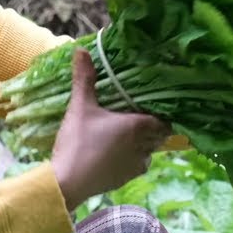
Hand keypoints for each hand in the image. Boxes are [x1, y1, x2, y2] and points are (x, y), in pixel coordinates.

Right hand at [51, 48, 170, 208]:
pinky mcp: (126, 179)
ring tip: (127, 134)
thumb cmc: (78, 142)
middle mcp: (144, 146)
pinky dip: (133, 158)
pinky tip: (117, 153)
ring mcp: (137, 165)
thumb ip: (84, 79)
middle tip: (138, 116)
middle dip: (152, 127)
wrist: (67, 183)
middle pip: (159, 135)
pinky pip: (138, 165)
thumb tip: (81, 50)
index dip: (162, 113)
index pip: (164, 120)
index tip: (153, 106)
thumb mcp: (80, 107)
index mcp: (138, 126)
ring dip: (143, 143)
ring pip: (149, 151)